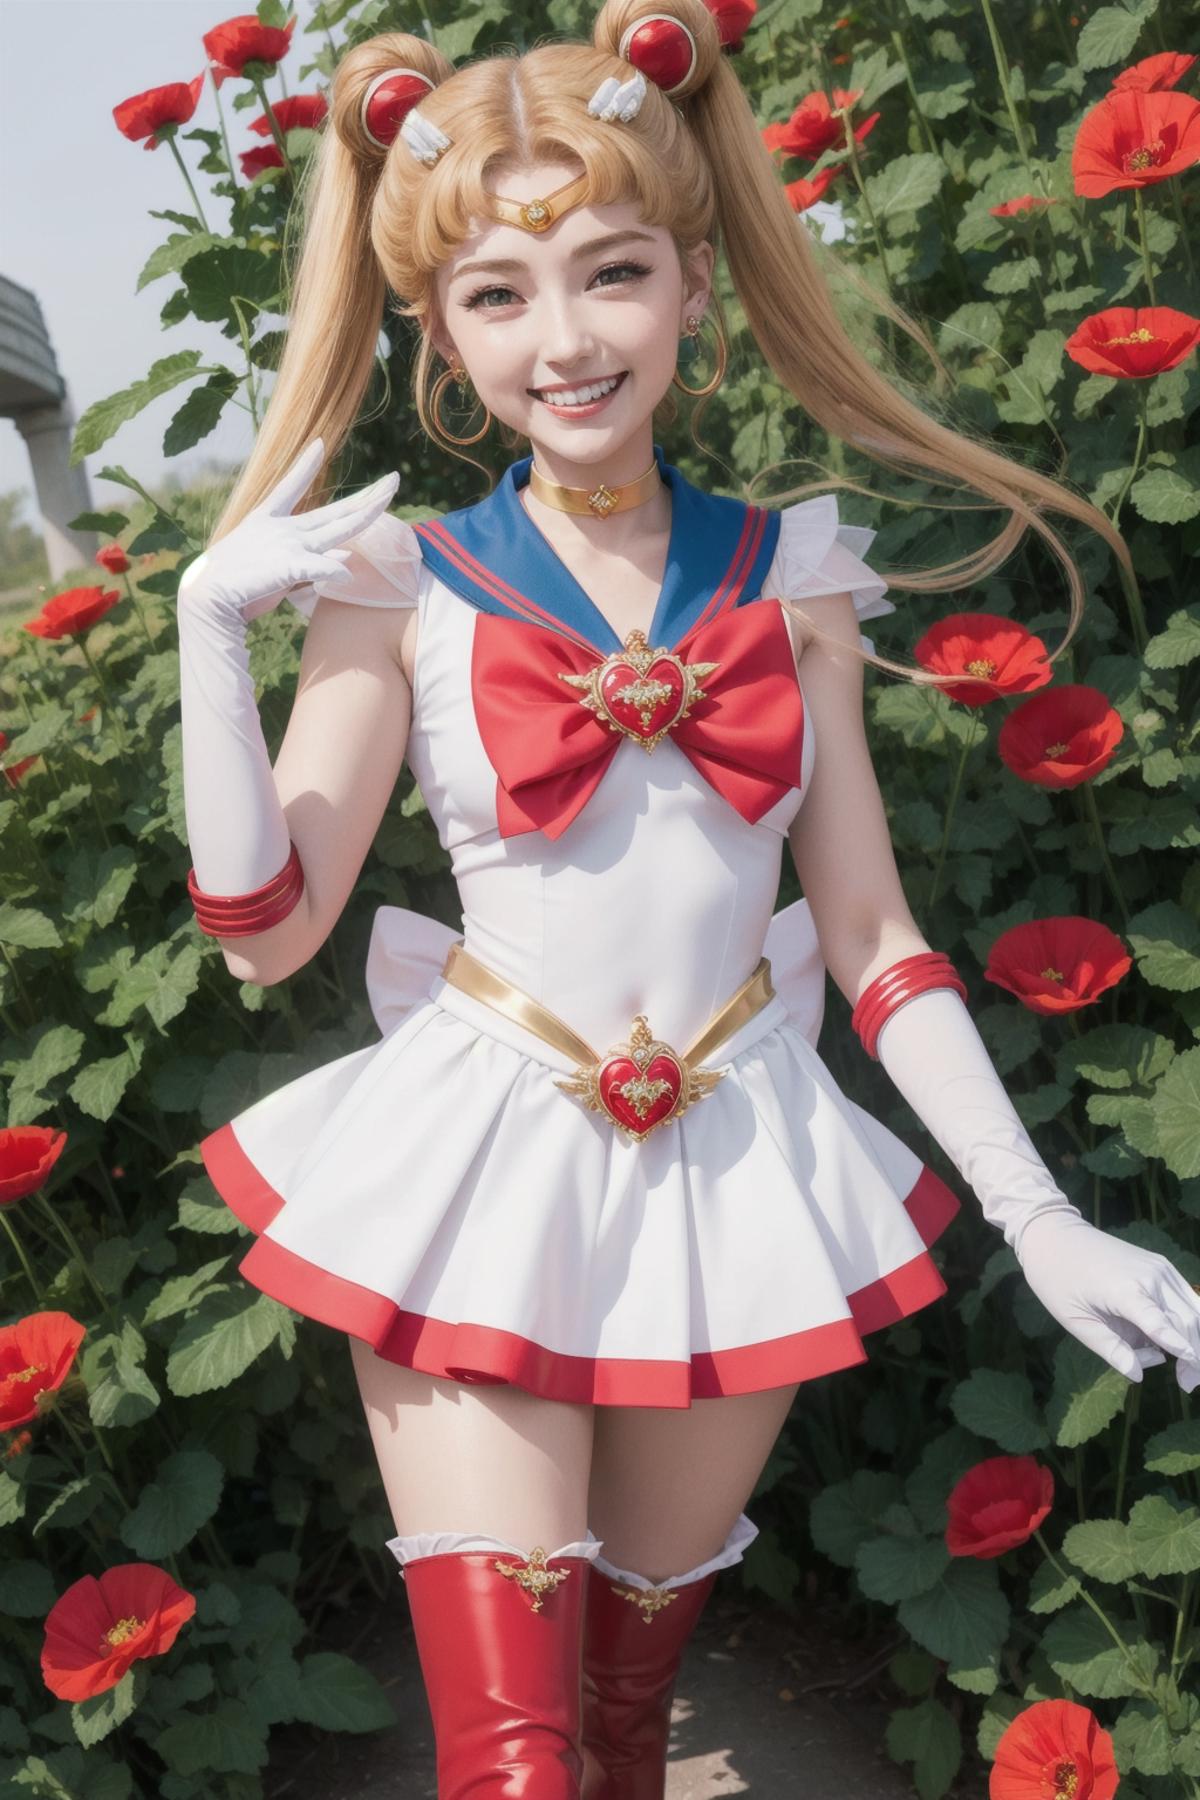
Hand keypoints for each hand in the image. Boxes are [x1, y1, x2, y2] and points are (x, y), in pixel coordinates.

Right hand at [177, 437, 399, 624]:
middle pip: (336, 511)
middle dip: (367, 497)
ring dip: (366, 514)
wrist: (205, 595)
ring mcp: (288, 545)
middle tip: (393, 480)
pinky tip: (348, 574)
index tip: (318, 444)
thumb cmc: (236, 586)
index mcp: (269, 520)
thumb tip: (345, 556)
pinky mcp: (288, 566)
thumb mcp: (272, 566)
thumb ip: (310, 561)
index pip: (290, 486)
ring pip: (337, 528)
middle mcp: (284, 528)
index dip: (305, 466)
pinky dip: (335, 569)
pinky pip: (321, 567)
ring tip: (388, 499)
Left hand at [1015, 1210, 1199, 1390]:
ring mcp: (1160, 1268)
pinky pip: (1186, 1296)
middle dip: (1194, 1355)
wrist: (1056, 1236)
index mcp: (1125, 1290)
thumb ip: (1109, 1347)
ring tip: (1188, 1368)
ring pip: (1194, 1308)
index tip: (1191, 1376)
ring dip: (1195, 1338)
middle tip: (1187, 1384)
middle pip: (1187, 1320)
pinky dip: (1189, 1320)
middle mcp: (1152, 1276)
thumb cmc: (1057, 1280)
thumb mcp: (1075, 1319)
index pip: (1164, 1325)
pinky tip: (1178, 1342)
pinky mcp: (1162, 1265)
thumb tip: (1138, 1374)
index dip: (1182, 1351)